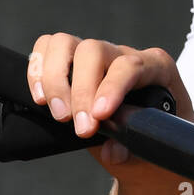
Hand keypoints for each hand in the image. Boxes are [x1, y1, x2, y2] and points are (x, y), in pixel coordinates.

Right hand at [26, 33, 190, 178]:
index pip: (131, 65)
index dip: (112, 87)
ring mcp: (95, 57)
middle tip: (81, 129)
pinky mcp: (70, 63)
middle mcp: (123, 55)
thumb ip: (137, 150)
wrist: (147, 146)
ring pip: (65, 44)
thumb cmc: (157, 140)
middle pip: (93, 50)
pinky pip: (47, 48)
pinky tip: (40, 100)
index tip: (100, 115)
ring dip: (54, 79)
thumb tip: (111, 150)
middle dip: (81, 91)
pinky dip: (37, 71)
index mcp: (156, 68)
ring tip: (60, 115)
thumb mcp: (156, 149)